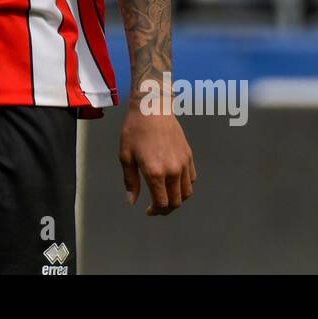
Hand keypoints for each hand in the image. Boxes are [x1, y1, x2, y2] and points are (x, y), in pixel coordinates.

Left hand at [119, 89, 196, 215]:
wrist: (152, 107)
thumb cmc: (134, 130)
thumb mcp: (126, 156)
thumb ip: (130, 181)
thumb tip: (132, 201)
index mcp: (155, 172)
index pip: (161, 203)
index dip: (155, 211)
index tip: (148, 210)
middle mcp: (172, 170)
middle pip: (176, 201)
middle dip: (166, 209)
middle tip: (156, 207)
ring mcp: (183, 163)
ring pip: (186, 192)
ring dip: (177, 199)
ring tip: (166, 197)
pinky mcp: (189, 155)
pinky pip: (191, 178)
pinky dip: (184, 186)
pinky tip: (173, 183)